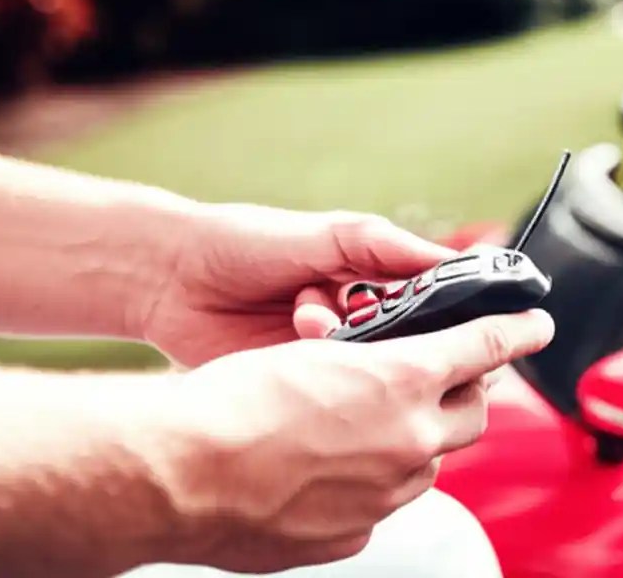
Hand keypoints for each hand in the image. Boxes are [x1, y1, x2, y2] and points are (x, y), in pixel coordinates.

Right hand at [137, 309, 553, 573]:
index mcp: (404, 379)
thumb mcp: (311, 354)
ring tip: (363, 428)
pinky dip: (366, 487)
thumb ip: (368, 369)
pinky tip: (323, 475)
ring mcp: (386, 494)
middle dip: (466, 394)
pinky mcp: (355, 534)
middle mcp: (409, 439)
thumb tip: (387, 384)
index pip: (482, 347)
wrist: (176, 472)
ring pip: (425, 464)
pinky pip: (378, 507)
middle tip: (450, 382)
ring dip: (410, 443)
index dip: (516, 332)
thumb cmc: (229, 400)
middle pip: (470, 414)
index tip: (536, 325)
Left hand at [138, 204, 454, 366]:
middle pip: (407, 343)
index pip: (432, 303)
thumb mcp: (329, 234)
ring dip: (344, 342)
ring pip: (369, 366)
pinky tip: (293, 336)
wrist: (170, 277)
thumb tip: (452, 263)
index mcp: (372, 280)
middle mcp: (358, 321)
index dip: (444, 309)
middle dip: (391, 330)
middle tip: (363, 311)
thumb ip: (388, 247)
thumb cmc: (247, 242)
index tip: (449, 311)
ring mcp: (329, 355)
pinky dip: (320, 367)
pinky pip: (331, 387)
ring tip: (304, 314)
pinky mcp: (298, 385)